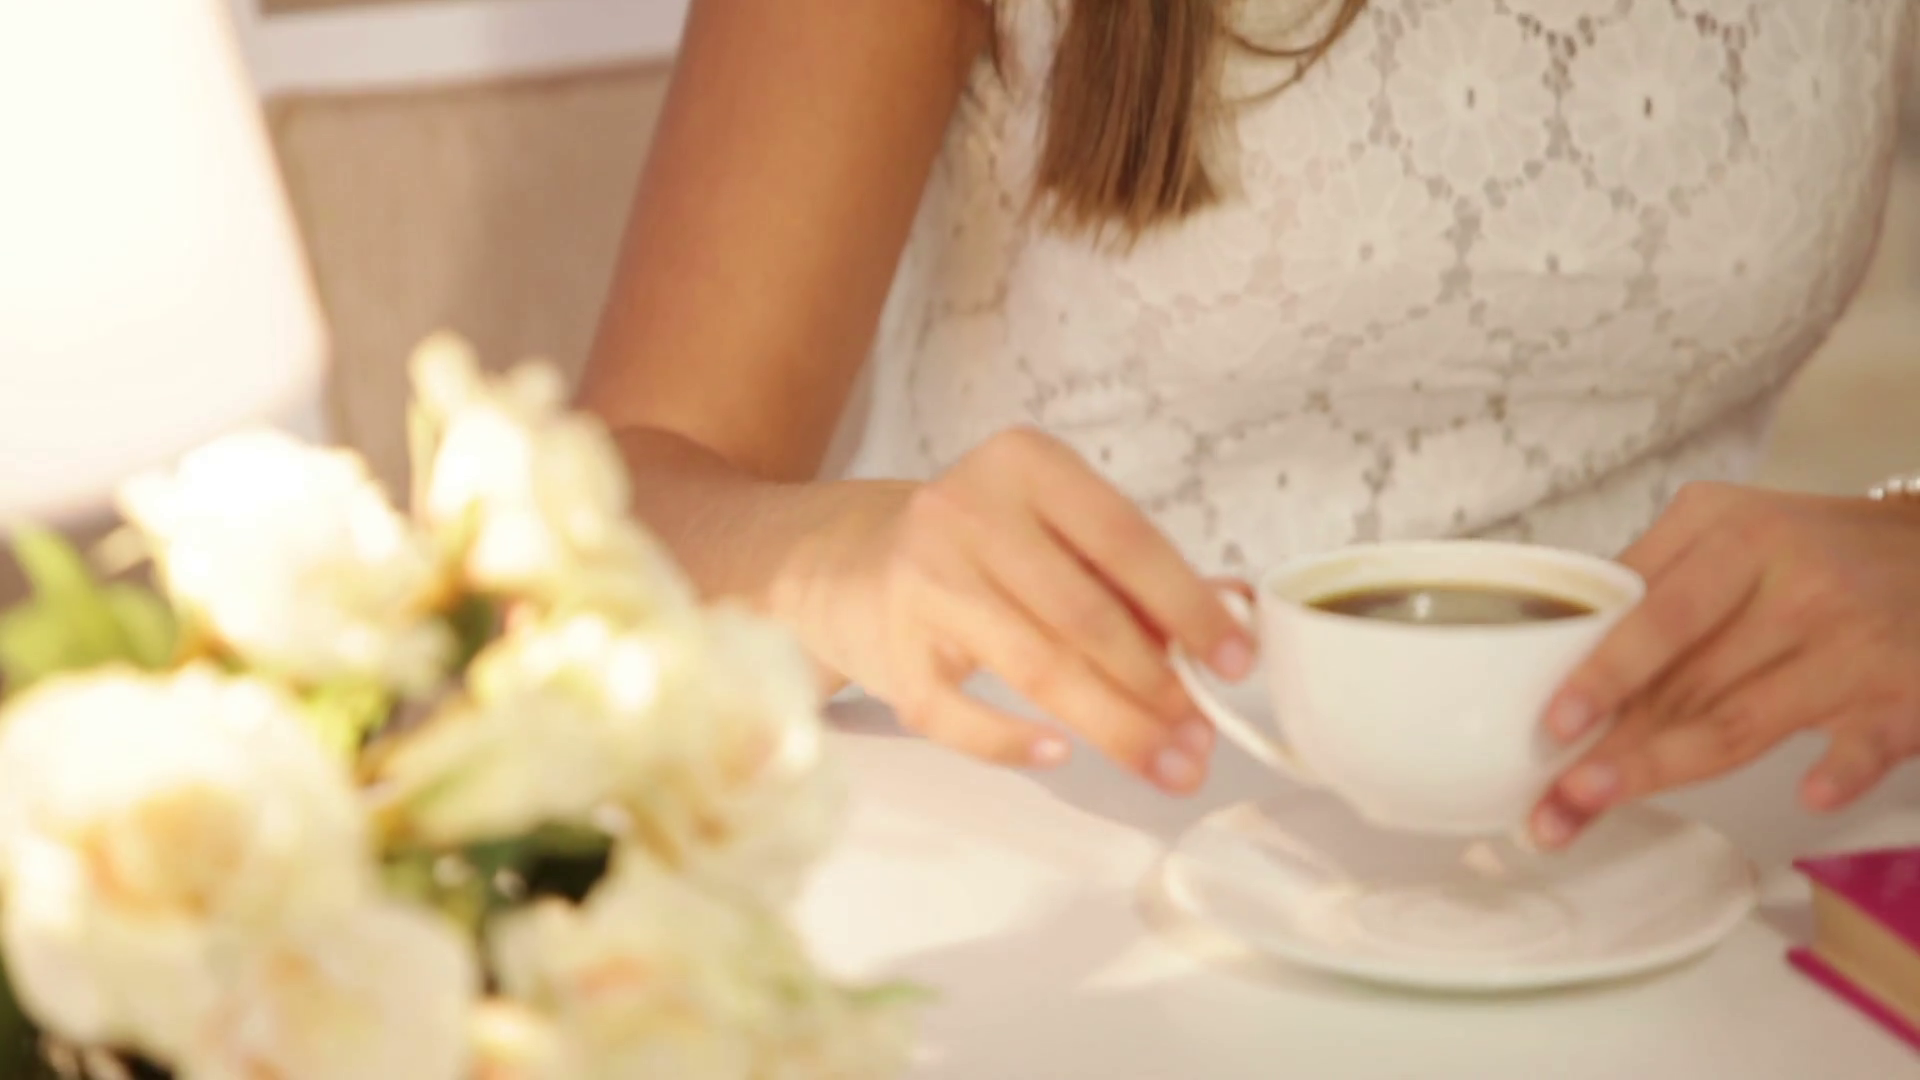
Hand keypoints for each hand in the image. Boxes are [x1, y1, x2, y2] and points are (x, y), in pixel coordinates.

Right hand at [784, 428, 1252, 792]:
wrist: (839, 560)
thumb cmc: (970, 547)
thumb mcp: (1050, 529)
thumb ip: (1135, 570)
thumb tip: (1234, 613)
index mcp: (1024, 465)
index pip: (1125, 539)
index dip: (1190, 606)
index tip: (1236, 660)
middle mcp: (967, 511)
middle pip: (1086, 616)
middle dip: (1159, 688)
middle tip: (1203, 737)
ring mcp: (921, 581)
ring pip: (1037, 668)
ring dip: (1115, 726)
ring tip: (1167, 762)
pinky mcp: (889, 650)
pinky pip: (961, 714)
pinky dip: (1015, 741)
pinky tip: (1064, 752)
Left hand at [1532, 483, 1919, 847]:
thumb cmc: (1810, 548)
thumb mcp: (1729, 528)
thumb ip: (1652, 577)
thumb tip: (1560, 649)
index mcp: (1735, 536)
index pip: (1656, 615)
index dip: (1603, 673)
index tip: (1552, 722)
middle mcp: (1793, 583)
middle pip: (1688, 682)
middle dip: (1613, 747)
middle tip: (1553, 797)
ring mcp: (1852, 639)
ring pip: (1743, 721)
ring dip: (1665, 768)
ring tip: (1593, 805)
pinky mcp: (1905, 689)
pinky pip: (1869, 738)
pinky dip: (1843, 767)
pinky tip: (1809, 795)